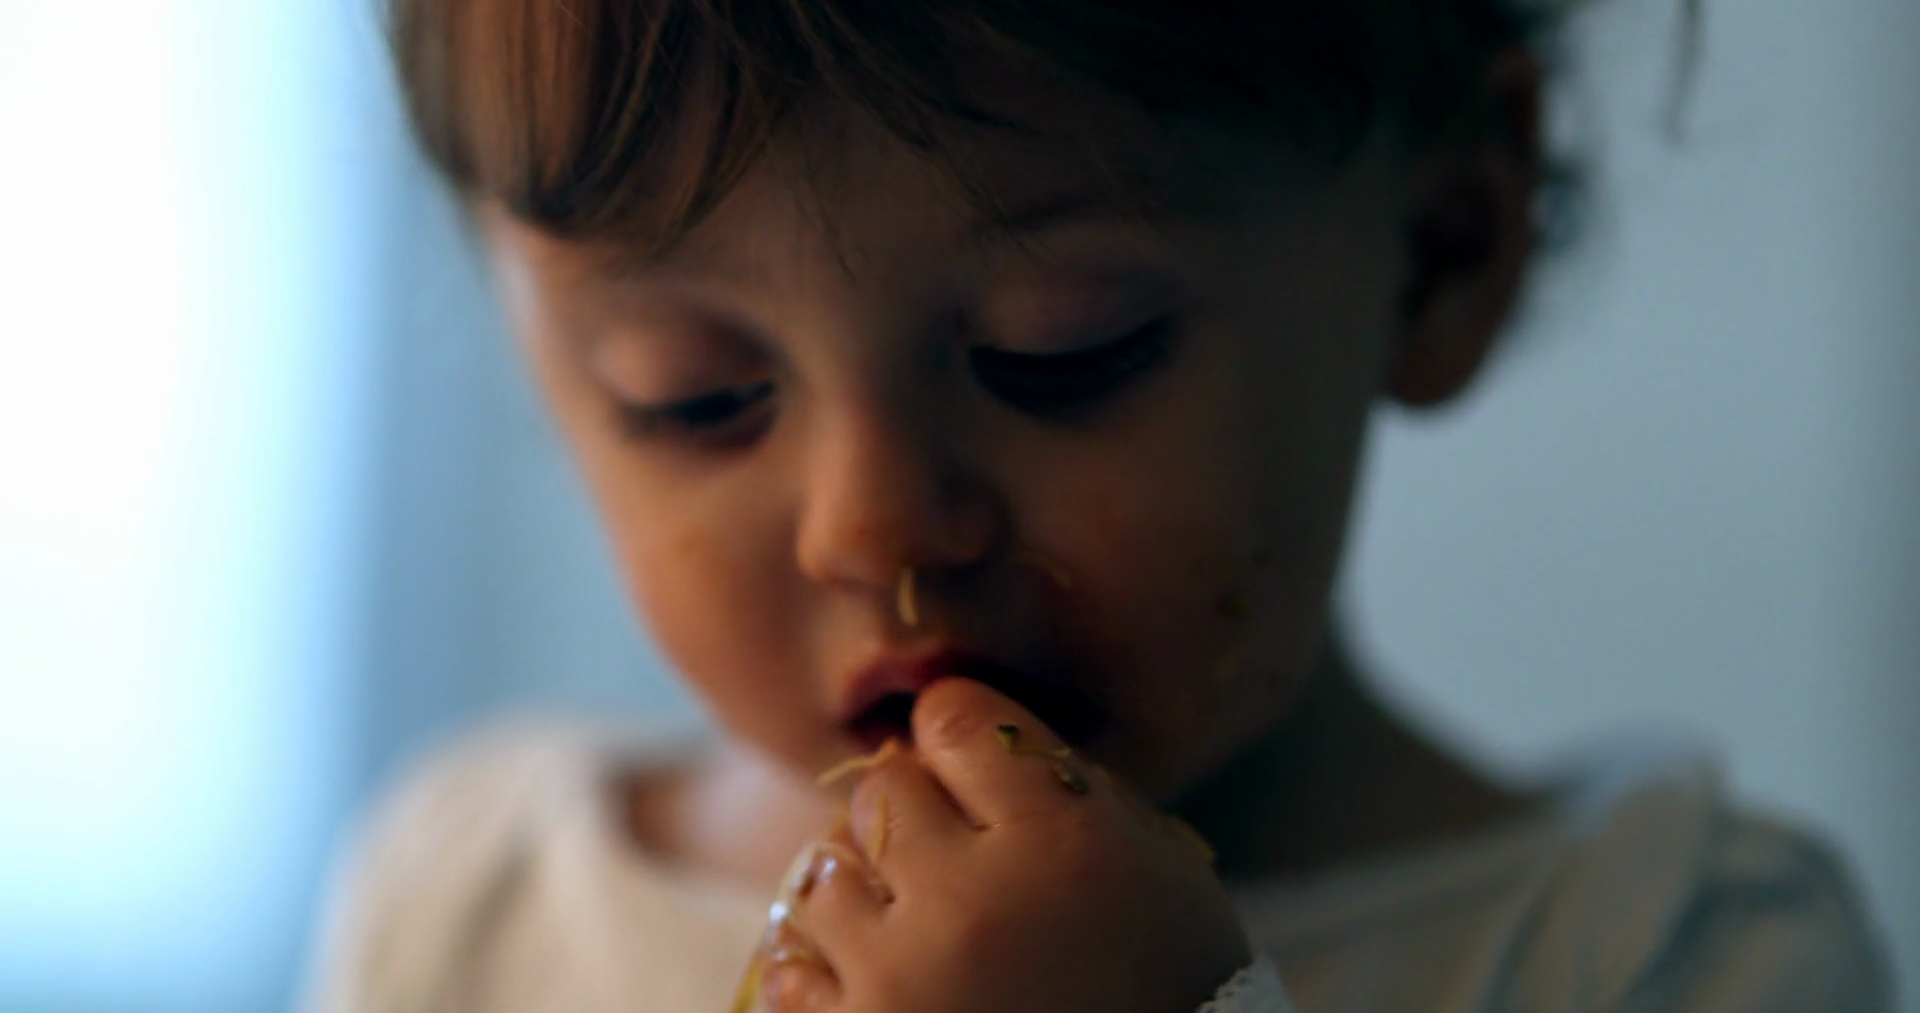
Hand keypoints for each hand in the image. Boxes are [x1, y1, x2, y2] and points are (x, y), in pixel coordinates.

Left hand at [747, 677, 1249, 1012]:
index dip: (961, 733)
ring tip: (914, 924)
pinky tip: (881, 978)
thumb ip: (1071, 785)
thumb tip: (971, 729)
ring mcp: (901, 977)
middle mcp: (969, 900)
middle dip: (916, 812)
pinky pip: (793, 970)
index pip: (956, 721)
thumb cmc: (1171, 981)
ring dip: (864, 889)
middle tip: (954, 858)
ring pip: (825, 872)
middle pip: (885, 790)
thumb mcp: (1158, 864)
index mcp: (1057, 841)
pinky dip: (828, 968)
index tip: (973, 765)